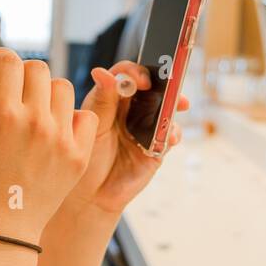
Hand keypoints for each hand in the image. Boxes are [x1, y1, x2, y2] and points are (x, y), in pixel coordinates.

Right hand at [0, 49, 98, 242]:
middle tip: (16, 90)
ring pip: (63, 88)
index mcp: (2, 114)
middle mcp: (35, 120)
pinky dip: (72, 118)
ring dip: (48, 93)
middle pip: (38, 69)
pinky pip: (85, 116)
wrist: (1, 230)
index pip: (10, 61)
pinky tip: (57, 130)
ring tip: (38, 112)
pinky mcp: (78, 155)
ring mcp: (60, 138)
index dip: (1, 59)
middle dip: (24, 74)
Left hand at [58, 62, 189, 217]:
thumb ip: (102, 100)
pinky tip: (170, 136)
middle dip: (164, 82)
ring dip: (175, 103)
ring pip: (166, 107)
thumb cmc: (86, 156)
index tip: (140, 80)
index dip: (135, 72)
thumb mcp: (93, 126)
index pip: (125, 75)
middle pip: (152, 86)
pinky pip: (171, 134)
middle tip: (168, 85)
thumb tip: (102, 72)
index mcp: (111, 99)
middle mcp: (130, 109)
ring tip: (179, 104)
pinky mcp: (157, 146)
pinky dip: (174, 132)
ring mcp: (146, 127)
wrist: (91, 193)